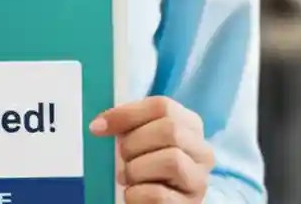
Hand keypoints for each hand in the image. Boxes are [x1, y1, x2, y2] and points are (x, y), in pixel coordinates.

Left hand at [90, 96, 214, 203]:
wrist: (151, 201)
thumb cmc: (144, 168)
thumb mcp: (138, 140)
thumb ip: (127, 126)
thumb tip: (100, 125)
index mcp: (189, 125)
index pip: (162, 106)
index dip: (127, 114)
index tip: (98, 127)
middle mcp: (202, 151)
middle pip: (170, 130)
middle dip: (134, 144)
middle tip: (122, 159)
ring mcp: (199, 180)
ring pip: (171, 160)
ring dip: (136, 170)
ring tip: (129, 178)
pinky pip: (158, 194)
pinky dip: (136, 194)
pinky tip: (134, 194)